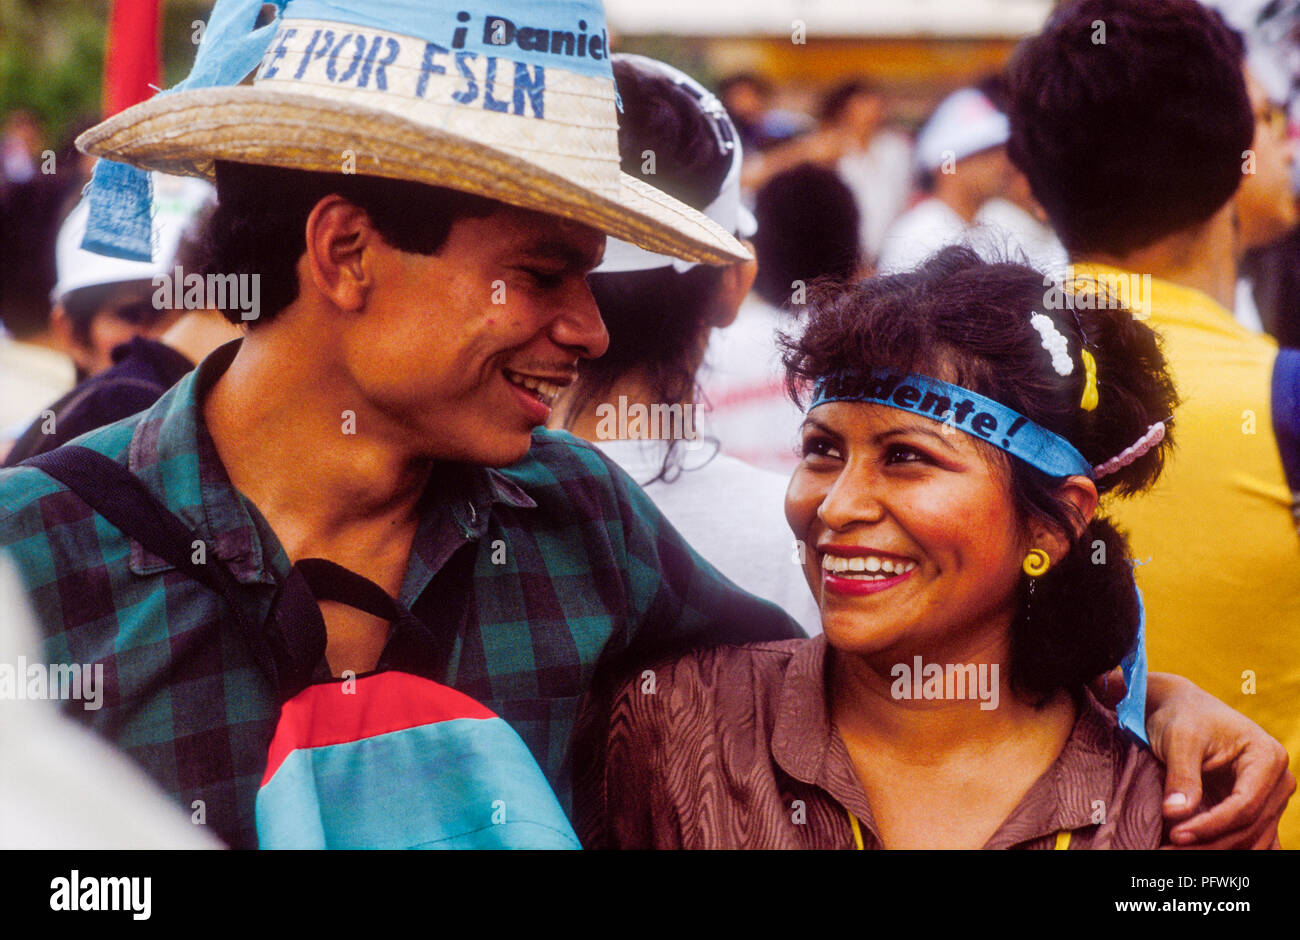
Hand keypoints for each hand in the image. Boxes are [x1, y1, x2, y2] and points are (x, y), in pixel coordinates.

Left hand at [1144, 672, 1294, 848]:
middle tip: (1168, 851)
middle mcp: (1277, 781)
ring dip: (1214, 850)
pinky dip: (1222, 847)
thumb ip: (1181, 776)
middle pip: (1250, 827)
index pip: (1245, 805)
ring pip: (1249, 838)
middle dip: (1210, 844)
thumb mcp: (1180, 739)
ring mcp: (1270, 798)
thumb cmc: (1183, 717)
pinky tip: (1197, 852)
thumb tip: (1175, 815)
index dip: (1212, 825)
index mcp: (1267, 757)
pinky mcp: (1256, 809)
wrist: (1182, 707)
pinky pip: (1247, 838)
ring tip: (1173, 853)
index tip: (1176, 835)